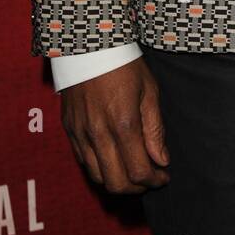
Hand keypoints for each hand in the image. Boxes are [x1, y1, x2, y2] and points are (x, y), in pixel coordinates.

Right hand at [60, 57, 170, 193]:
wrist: (89, 45)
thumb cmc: (124, 64)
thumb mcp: (149, 91)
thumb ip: (155, 129)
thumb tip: (161, 160)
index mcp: (124, 124)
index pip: (139, 171)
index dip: (154, 181)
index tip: (164, 176)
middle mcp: (99, 134)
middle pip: (117, 183)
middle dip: (137, 188)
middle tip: (150, 178)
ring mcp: (81, 134)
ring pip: (98, 177)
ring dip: (118, 181)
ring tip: (133, 170)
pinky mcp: (69, 130)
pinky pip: (84, 162)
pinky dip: (101, 168)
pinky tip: (114, 158)